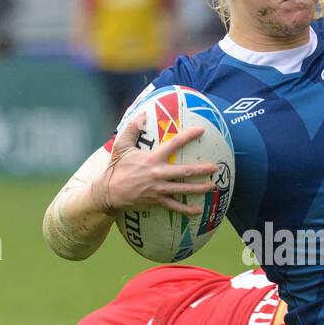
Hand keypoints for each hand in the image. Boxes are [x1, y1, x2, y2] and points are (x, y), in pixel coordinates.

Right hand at [91, 113, 217, 217]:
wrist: (109, 192)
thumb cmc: (117, 168)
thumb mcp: (121, 146)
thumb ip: (131, 129)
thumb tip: (142, 114)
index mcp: (152, 158)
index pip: (174, 144)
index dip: (188, 136)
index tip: (201, 130)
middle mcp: (158, 173)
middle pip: (185, 171)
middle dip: (201, 169)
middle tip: (214, 167)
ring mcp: (159, 189)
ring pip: (183, 189)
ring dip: (199, 188)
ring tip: (212, 186)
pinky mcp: (157, 201)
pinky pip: (175, 206)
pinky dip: (187, 210)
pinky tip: (198, 210)